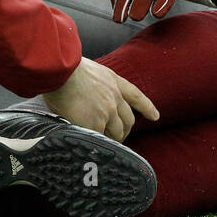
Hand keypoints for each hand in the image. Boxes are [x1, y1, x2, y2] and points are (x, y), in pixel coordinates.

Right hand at [43, 58, 157, 141]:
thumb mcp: (90, 70)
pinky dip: (97, 144)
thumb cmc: (66, 68)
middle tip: (119, 138)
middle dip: (125, 130)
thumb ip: (95, 84)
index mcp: (113, 81)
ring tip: (105, 146)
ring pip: (117, 132)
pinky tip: (93, 149)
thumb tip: (88, 95)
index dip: (147, 107)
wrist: (61, 70)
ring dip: (113, 139)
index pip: (135, 96)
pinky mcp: (95, 123)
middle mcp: (114, 97)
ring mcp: (107, 111)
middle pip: (128, 119)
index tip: (155, 116)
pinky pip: (100, 138)